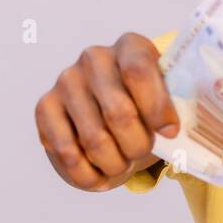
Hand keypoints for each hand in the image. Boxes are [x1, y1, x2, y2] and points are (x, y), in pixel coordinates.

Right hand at [34, 33, 179, 190]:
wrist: (108, 115)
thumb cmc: (146, 107)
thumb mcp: (167, 99)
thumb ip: (177, 107)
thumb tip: (174, 132)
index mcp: (130, 47)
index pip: (139, 71)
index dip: (156, 108)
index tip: (170, 133)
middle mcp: (94, 58)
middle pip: (118, 112)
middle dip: (137, 145)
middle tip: (142, 153)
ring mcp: (66, 81)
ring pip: (94, 138)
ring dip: (114, 164)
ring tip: (122, 166)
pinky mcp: (45, 106)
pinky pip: (67, 151)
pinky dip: (87, 174)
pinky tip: (99, 176)